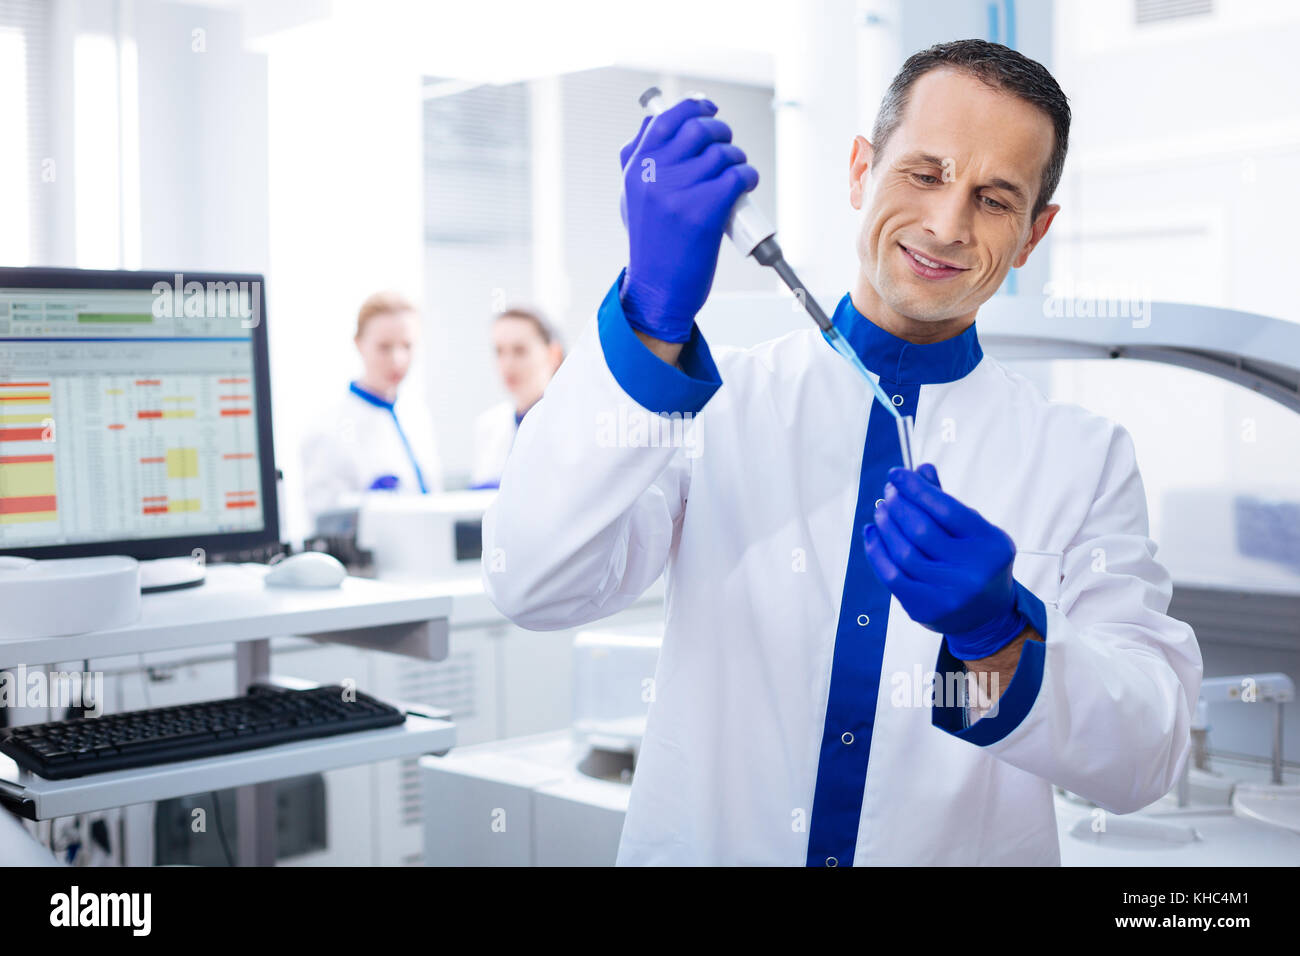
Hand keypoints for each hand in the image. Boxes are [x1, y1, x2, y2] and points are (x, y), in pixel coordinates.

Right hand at [617, 97, 758, 343]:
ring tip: (733, 177)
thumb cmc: (651, 244)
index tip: (709, 109)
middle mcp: (654, 175)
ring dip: (737, 160)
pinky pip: (738, 175)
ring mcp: (679, 192)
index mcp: (636, 167)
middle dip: (721, 134)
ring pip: (723, 153)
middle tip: (726, 148)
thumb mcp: (631, 196)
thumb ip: (641, 157)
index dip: (694, 107)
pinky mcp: (705, 211)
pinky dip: (747, 178)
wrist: (657, 290)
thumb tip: (659, 116)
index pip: (666, 118)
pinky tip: (744, 188)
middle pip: (700, 129)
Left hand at [861, 463, 1026, 659]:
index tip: (896, 473)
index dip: (916, 488)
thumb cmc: (977, 562)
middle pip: (921, 529)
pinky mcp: (924, 608)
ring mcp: (947, 593)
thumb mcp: (974, 531)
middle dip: (899, 504)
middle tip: (889, 492)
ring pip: (903, 551)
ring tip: (881, 510)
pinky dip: (876, 550)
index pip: (946, 509)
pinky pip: (891, 575)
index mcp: (989, 544)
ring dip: (886, 525)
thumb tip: (920, 469)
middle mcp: (971, 571)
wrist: (987, 616)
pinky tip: (872, 533)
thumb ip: (947, 502)